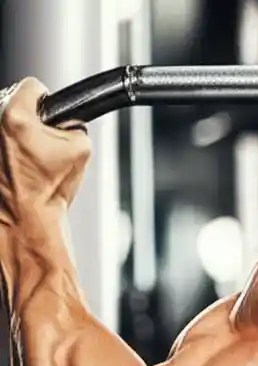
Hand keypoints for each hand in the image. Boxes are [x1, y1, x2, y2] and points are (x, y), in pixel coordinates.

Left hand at [0, 78, 90, 232]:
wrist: (25, 217)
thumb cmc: (46, 190)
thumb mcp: (80, 149)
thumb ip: (74, 125)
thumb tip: (68, 121)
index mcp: (17, 117)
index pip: (33, 86)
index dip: (49, 99)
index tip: (52, 113)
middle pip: (16, 103)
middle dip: (33, 118)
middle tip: (43, 142)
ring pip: (5, 123)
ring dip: (17, 133)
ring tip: (29, 157)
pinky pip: (1, 140)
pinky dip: (8, 148)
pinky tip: (17, 165)